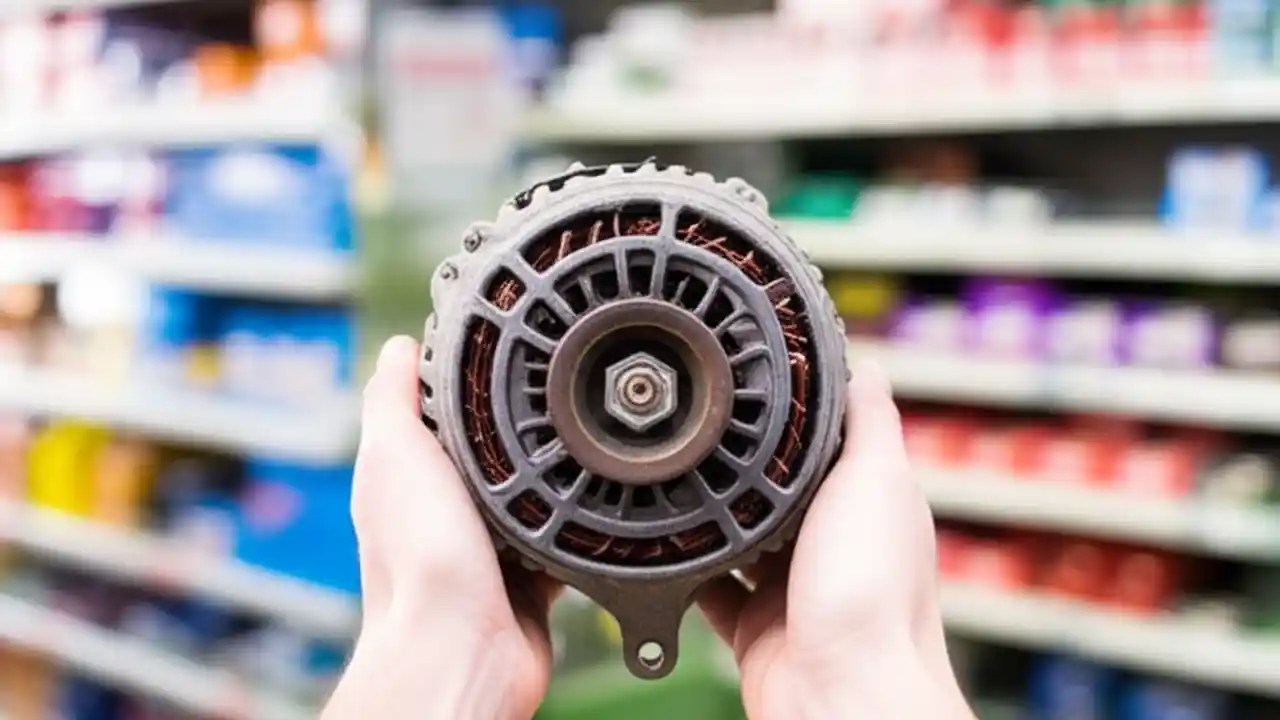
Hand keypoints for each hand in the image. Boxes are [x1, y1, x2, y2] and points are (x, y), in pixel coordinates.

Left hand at [324, 336, 559, 719]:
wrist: (462, 647)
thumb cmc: (422, 561)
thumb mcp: (395, 452)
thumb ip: (393, 398)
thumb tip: (399, 347)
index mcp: (402, 478)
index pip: (431, 410)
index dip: (459, 379)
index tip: (496, 346)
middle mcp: (442, 511)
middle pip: (487, 450)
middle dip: (517, 426)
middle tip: (554, 389)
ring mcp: (485, 546)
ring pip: (528, 494)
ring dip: (551, 477)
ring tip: (580, 439)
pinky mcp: (528, 578)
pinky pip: (561, 541)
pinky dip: (577, 527)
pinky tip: (592, 504)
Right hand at [698, 362, 973, 718]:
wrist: (841, 694)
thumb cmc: (871, 596)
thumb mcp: (877, 480)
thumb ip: (868, 423)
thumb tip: (863, 365)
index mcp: (870, 503)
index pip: (828, 442)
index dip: (794, 413)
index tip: (751, 380)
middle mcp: (832, 544)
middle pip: (777, 487)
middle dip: (741, 462)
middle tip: (692, 424)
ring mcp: (792, 587)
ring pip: (739, 536)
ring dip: (709, 513)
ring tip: (668, 473)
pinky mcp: (755, 625)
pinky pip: (710, 587)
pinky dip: (686, 569)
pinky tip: (662, 544)